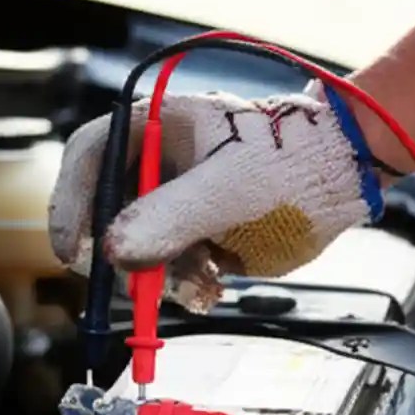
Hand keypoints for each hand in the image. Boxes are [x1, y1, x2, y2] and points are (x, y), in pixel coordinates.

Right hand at [47, 85, 391, 312]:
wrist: (345, 181)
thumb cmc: (293, 164)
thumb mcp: (229, 190)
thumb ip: (169, 218)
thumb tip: (113, 251)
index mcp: (156, 128)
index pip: (88, 157)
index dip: (69, 204)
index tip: (72, 251)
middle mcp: (158, 164)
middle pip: (105, 212)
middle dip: (123, 253)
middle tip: (138, 285)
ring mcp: (176, 201)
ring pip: (137, 249)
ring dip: (160, 278)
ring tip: (204, 281)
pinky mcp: (196, 234)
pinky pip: (168, 269)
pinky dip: (185, 286)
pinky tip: (214, 285)